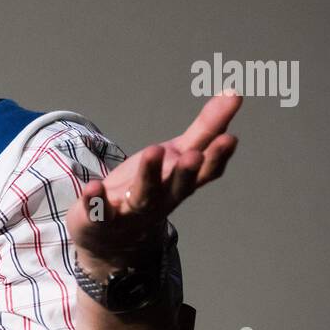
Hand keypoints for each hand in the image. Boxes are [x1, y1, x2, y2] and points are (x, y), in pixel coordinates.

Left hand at [67, 90, 240, 269]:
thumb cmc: (151, 187)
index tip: (229, 138)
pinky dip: (97, 200)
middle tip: (194, 155)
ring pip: (142, 196)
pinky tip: (94, 186)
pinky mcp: (101, 219)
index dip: (217, 158)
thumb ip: (205, 128)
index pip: (205, 173)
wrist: (111, 236)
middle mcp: (161, 199)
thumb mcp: (177, 155)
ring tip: (153, 151)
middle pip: (176, 186)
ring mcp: (131, 211)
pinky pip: (99, 211)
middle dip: (186, 171)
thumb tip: (234, 93)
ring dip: (148, 176)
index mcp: (181, 182)